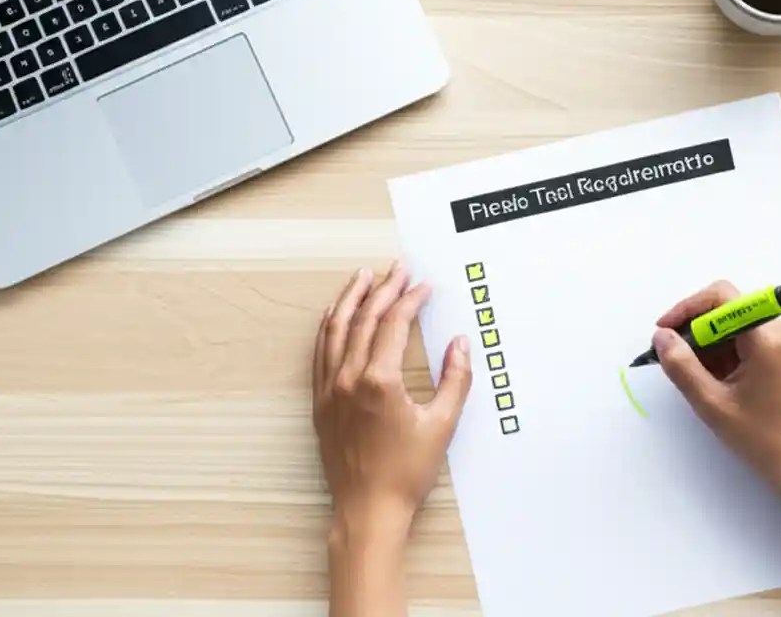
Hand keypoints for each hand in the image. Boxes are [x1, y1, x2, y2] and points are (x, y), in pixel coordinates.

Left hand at [313, 263, 472, 540]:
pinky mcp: (320, 403)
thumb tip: (460, 344)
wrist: (368, 510)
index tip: (423, 285)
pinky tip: (336, 315)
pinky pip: (320, 353)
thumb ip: (455, 380)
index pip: (394, 324)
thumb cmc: (405, 473)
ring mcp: (329, 390)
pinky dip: (329, 327)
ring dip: (350, 299)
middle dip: (383, 289)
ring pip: (335, 329)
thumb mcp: (442, 425)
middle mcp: (348, 379)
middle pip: (364, 319)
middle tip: (397, 269)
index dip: (410, 299)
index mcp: (379, 381)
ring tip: (362, 277)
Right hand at [652, 280, 780, 487]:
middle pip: (726, 307)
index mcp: (768, 336)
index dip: (687, 308)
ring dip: (707, 342)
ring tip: (691, 372)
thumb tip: (661, 336)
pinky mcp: (779, 351)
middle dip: (695, 328)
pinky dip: (721, 350)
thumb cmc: (759, 435)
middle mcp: (779, 328)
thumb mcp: (711, 402)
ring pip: (732, 322)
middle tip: (673, 354)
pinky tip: (709, 376)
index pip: (722, 297)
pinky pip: (742, 336)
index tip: (665, 331)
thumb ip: (681, 365)